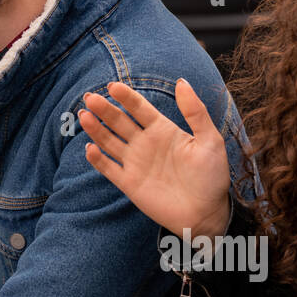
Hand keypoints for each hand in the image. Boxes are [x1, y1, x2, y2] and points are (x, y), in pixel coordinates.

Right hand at [80, 79, 231, 238]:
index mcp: (163, 130)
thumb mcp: (210, 140)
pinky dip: (97, 159)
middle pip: (119, 121)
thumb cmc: (212, 177)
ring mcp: (135, 163)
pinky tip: (90, 148)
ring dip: (96, 129)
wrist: (207, 214)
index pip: (139, 108)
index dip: (126, 97)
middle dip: (104, 109)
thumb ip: (196, 112)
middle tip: (91, 97)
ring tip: (84, 115)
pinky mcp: (129, 183)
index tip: (113, 86)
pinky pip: (108, 168)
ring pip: (109, 141)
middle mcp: (145, 143)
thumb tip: (181, 82)